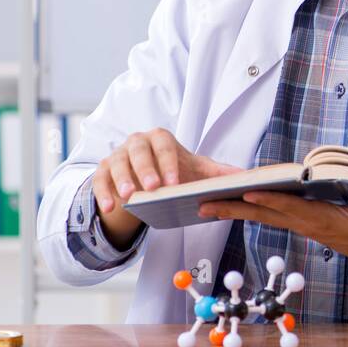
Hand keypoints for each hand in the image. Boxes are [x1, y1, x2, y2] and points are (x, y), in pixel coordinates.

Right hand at [93, 127, 241, 215]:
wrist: (147, 178)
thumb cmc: (174, 171)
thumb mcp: (196, 171)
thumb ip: (218, 173)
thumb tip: (247, 176)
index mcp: (161, 138)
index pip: (165, 146)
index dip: (170, 163)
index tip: (176, 182)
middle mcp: (137, 142)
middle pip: (138, 151)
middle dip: (146, 169)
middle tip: (154, 189)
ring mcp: (117, 156)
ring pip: (116, 164)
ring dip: (123, 180)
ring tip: (131, 197)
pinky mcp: (102, 171)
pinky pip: (99, 180)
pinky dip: (104, 193)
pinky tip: (111, 208)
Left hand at [197, 193, 347, 264]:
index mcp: (322, 221)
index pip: (291, 209)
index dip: (270, 200)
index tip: (247, 193)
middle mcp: (306, 222)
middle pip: (265, 213)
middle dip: (234, 208)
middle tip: (202, 205)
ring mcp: (302, 223)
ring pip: (263, 214)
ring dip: (235, 209)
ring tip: (206, 204)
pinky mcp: (302, 221)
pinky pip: (271, 213)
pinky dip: (251, 206)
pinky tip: (235, 201)